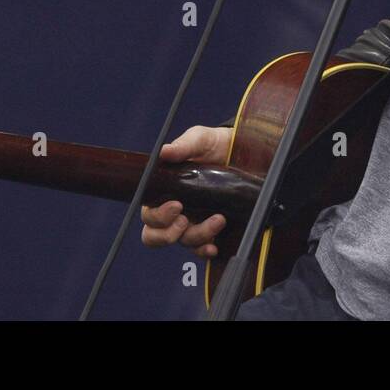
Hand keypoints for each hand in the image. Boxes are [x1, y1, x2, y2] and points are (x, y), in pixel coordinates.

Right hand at [140, 124, 232, 258]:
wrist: (241, 152)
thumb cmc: (212, 145)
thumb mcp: (200, 140)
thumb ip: (183, 146)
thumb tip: (164, 152)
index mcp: (164, 192)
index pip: (149, 215)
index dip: (157, 218)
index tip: (176, 205)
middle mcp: (175, 212)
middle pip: (156, 236)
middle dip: (168, 233)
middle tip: (185, 218)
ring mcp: (192, 222)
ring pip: (184, 241)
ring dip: (199, 235)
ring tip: (219, 218)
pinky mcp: (210, 229)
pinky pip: (201, 249)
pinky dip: (205, 250)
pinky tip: (214, 246)